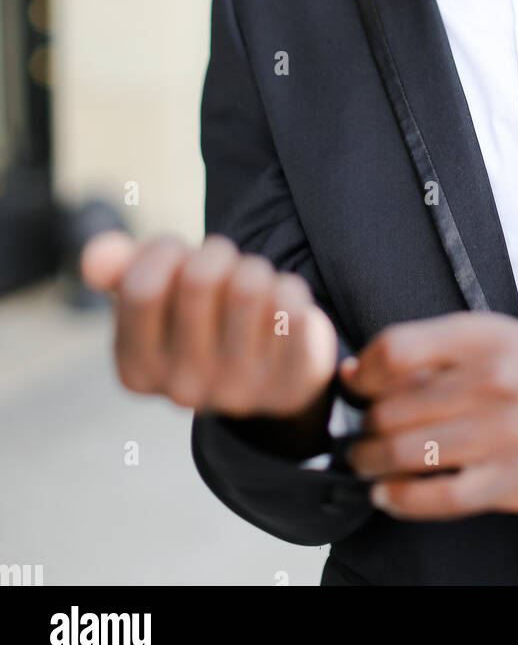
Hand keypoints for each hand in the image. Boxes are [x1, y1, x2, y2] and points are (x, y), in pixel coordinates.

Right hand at [80, 231, 337, 418]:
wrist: (266, 370)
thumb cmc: (202, 318)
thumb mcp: (156, 292)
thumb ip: (120, 269)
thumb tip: (96, 257)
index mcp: (137, 370)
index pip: (142, 288)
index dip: (165, 252)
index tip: (179, 255)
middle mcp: (184, 390)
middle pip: (200, 278)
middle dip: (216, 254)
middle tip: (224, 268)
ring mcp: (239, 392)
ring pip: (250, 286)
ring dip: (255, 270)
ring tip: (253, 287)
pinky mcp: (291, 384)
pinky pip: (293, 310)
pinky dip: (290, 292)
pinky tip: (284, 310)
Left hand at [341, 312, 517, 519]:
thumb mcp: (496, 337)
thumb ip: (431, 349)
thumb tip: (358, 370)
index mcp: (481, 338)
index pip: (395, 348)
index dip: (364, 372)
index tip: (357, 386)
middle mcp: (489, 381)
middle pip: (392, 407)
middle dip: (364, 426)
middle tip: (361, 433)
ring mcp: (500, 434)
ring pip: (406, 453)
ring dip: (371, 463)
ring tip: (367, 463)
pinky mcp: (512, 480)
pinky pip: (438, 498)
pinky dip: (401, 499)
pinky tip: (389, 494)